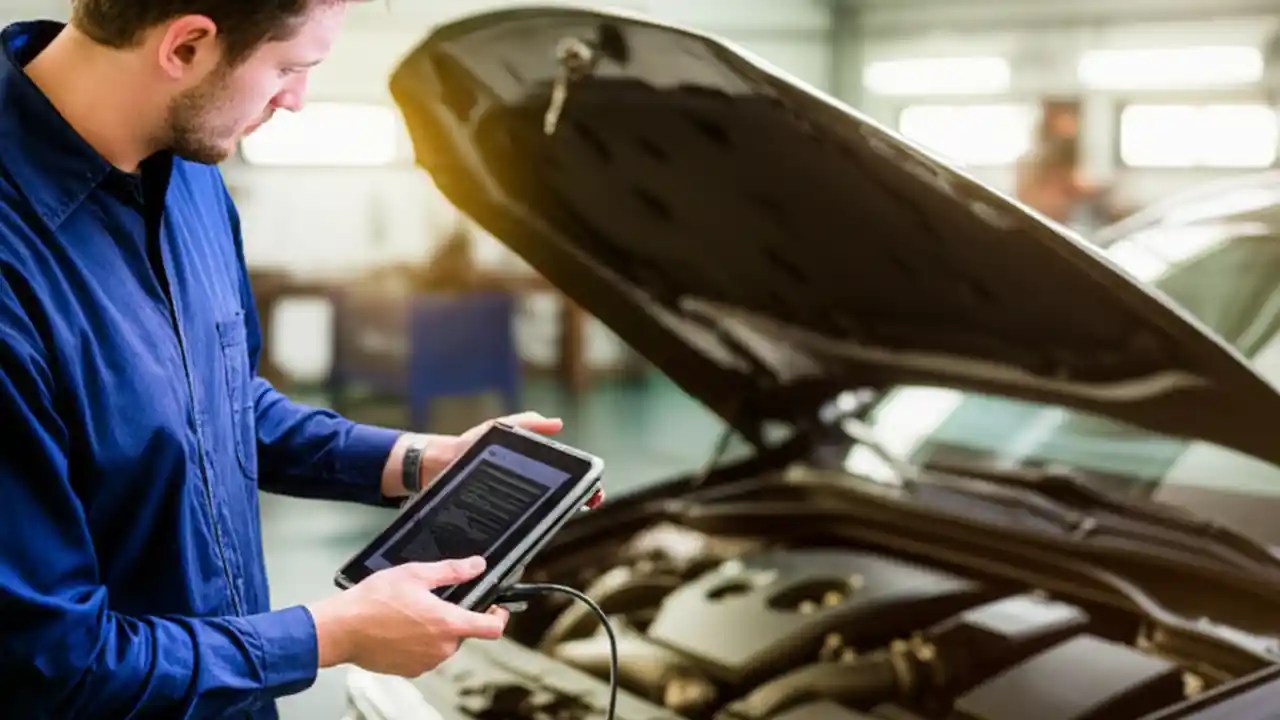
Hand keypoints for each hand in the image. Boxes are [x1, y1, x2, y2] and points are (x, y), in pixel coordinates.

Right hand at [309, 557, 509, 676]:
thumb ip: (451, 571)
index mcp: (447, 623)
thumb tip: (476, 565)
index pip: (492, 628)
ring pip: (444, 644)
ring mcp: (426, 662)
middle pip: (465, 633)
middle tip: (435, 601)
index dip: (499, 616)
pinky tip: (402, 629)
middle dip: (455, 617)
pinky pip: (427, 655)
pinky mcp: (411, 670)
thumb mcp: (415, 574)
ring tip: (412, 613)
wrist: (341, 629)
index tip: (495, 608)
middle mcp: (441, 647)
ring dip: (436, 630)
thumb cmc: (373, 602)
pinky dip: (420, 643)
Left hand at [425, 411, 605, 509]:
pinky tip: (538, 527)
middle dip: (580, 498)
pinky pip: (516, 525)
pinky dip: (531, 527)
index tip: (594, 489)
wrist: (435, 466)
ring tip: (571, 510)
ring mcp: (511, 506)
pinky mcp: (495, 519)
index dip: (583, 484)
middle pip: (559, 497)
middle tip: (590, 500)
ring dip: (560, 514)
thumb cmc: (468, 446)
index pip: (564, 478)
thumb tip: (558, 423)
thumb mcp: (499, 429)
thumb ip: (526, 422)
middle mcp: (524, 489)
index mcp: (529, 469)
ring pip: (542, 513)